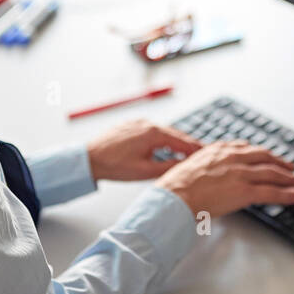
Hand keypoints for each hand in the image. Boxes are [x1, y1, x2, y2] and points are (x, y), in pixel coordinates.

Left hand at [86, 119, 202, 181]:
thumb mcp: (144, 171)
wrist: (89, 158)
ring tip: (182, 150)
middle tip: (198, 151)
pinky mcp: (130, 125)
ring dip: (173, 140)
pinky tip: (162, 146)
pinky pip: (150, 130)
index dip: (194, 148)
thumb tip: (183, 166)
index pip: (181, 140)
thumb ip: (167, 167)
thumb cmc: (113, 166)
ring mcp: (138, 123)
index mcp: (152, 133)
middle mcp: (147, 123)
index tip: (205, 153)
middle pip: (173, 133)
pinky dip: (160, 137)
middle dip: (186, 143)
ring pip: (162, 131)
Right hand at [156, 140, 293, 218]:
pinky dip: (290, 194)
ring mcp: (240, 173)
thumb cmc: (175, 187)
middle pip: (266, 158)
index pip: (248, 149)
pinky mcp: (245, 190)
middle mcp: (233, 157)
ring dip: (292, 179)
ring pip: (273, 174)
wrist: (173, 196)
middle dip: (282, 164)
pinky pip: (273, 192)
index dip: (263, 155)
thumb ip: (206, 167)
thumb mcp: (190, 166)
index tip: (271, 158)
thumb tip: (209, 176)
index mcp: (219, 149)